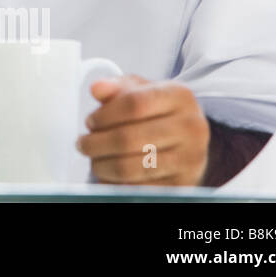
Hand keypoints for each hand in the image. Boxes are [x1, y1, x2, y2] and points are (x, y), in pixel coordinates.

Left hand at [75, 74, 208, 185]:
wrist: (188, 139)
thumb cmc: (157, 110)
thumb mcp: (139, 90)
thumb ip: (116, 87)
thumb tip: (97, 89)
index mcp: (180, 96)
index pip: (133, 104)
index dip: (104, 115)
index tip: (90, 122)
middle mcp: (192, 128)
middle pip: (128, 138)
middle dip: (96, 143)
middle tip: (83, 144)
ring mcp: (190, 159)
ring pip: (130, 167)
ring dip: (102, 165)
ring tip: (94, 160)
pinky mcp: (183, 185)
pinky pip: (139, 188)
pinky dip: (117, 184)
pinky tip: (110, 175)